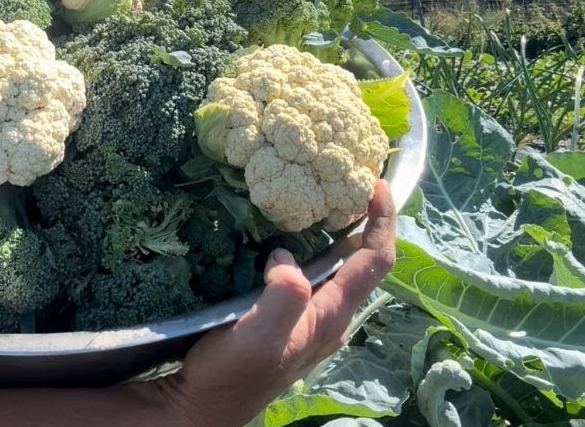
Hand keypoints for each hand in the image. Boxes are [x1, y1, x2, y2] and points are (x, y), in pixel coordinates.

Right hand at [151, 179, 396, 426]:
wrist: (201, 407)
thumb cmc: (231, 374)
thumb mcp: (259, 335)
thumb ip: (284, 296)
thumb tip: (287, 255)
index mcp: (330, 315)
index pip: (375, 261)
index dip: (383, 220)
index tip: (374, 182)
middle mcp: (327, 318)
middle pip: (360, 262)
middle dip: (361, 220)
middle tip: (341, 180)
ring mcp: (307, 322)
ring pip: (332, 270)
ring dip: (331, 235)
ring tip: (312, 199)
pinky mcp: (284, 322)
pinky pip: (306, 278)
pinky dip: (304, 251)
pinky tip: (278, 239)